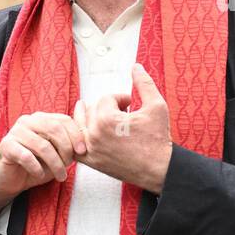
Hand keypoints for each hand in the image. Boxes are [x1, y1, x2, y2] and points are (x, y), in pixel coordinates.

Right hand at [0, 111, 86, 222]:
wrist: (10, 180)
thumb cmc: (35, 165)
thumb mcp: (56, 154)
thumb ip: (68, 144)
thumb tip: (86, 142)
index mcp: (41, 118)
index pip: (63, 120)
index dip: (75, 135)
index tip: (82, 152)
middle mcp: (27, 121)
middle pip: (54, 129)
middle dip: (66, 149)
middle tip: (69, 166)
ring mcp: (15, 132)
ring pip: (42, 145)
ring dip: (55, 164)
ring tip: (60, 176)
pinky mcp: (6, 146)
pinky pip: (27, 156)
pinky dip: (37, 168)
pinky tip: (40, 175)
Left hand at [73, 63, 171, 193]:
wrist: (159, 168)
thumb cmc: (158, 138)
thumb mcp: (156, 106)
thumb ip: (144, 84)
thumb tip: (136, 66)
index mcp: (107, 120)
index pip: (105, 99)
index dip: (120, 98)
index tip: (131, 104)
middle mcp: (94, 135)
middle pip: (92, 110)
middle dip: (107, 107)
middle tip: (122, 113)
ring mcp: (90, 149)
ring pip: (81, 125)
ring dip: (90, 118)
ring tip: (99, 114)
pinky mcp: (91, 162)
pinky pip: (76, 145)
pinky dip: (79, 138)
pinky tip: (87, 133)